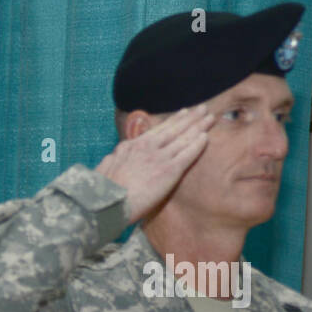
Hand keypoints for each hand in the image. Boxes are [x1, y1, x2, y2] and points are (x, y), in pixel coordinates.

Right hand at [95, 104, 213, 222]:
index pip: (157, 131)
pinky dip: (197, 144)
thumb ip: (113, 159)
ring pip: (183, 137)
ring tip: (209, 117)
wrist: (106, 202)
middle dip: (189, 118)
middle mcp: (147, 147)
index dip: (172, 121)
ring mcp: (159, 157)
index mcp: (131, 146)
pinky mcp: (169, 170)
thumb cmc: (101, 190)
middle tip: (202, 109)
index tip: (182, 114)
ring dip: (198, 126)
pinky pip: (187, 154)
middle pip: (173, 129)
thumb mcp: (103, 167)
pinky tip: (206, 137)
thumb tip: (113, 156)